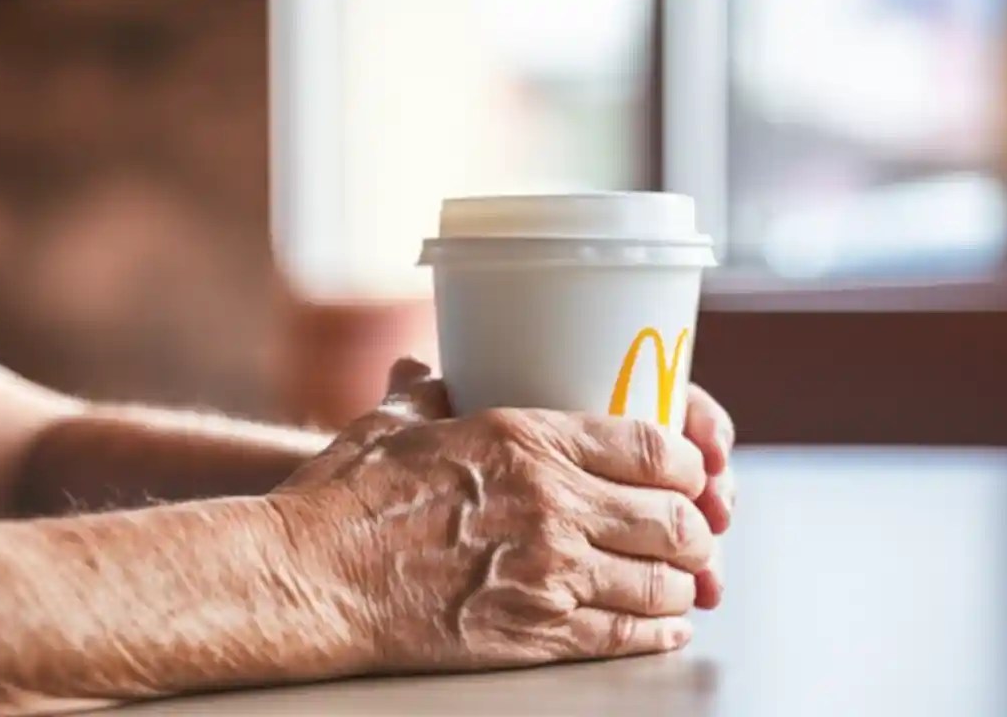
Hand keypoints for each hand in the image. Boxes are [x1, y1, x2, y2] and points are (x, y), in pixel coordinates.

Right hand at [270, 359, 728, 672]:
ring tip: (680, 580)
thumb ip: (432, 393)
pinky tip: (664, 625)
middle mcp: (553, 505)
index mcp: (528, 440)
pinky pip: (625, 635)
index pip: (652, 447)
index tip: (689, 472)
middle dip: (694, 527)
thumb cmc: (346, 496)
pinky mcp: (535, 634)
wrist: (312, 579)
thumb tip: (429, 370)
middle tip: (691, 530)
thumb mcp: (394, 423)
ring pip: (661, 582)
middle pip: (673, 519)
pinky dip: (658, 631)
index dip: (687, 464)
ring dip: (682, 582)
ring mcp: (549, 575)